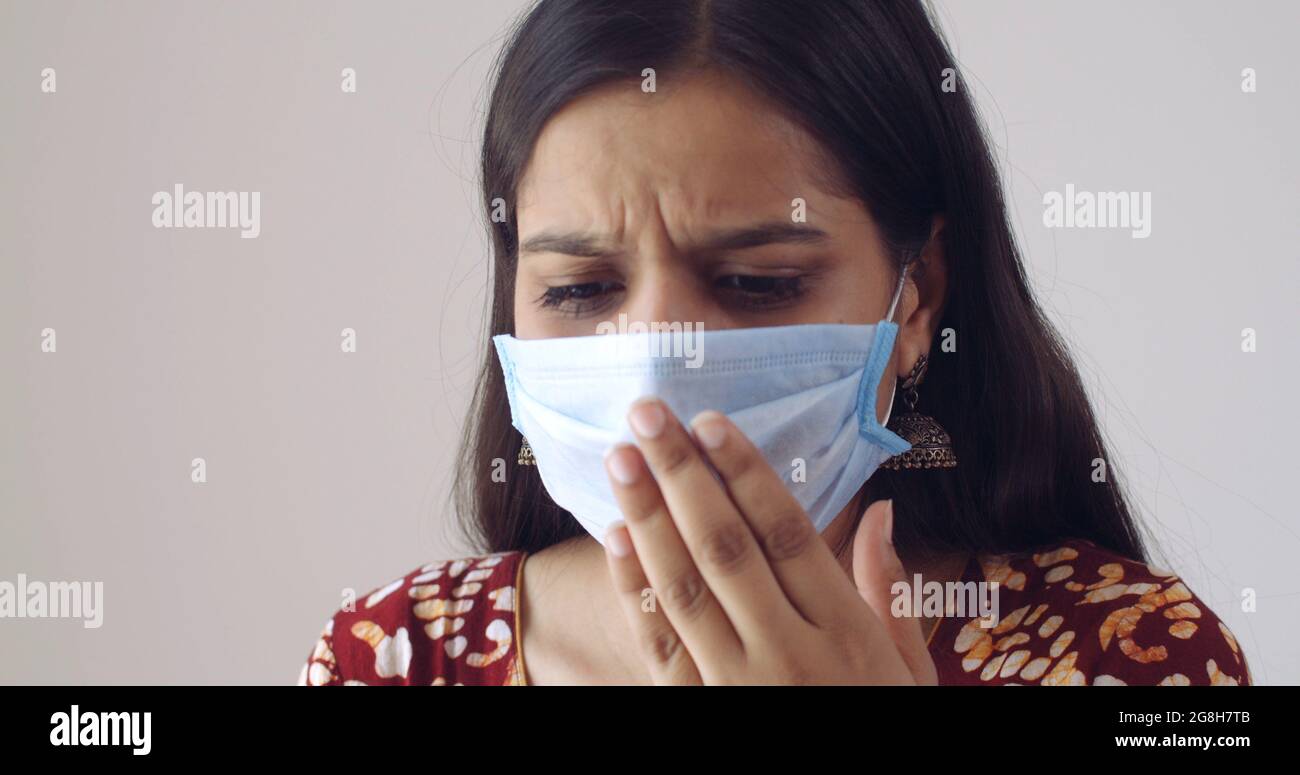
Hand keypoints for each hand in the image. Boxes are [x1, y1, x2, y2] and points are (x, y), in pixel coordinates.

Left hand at [600, 396, 938, 684]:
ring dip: (648, 518)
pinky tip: (616, 538)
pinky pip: (658, 646)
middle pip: (726, 549)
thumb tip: (880, 511)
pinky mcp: (696, 712)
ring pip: (683, 590)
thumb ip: (888, 590)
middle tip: (648, 413)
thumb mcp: (905, 669)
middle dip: (683, 475)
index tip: (711, 421)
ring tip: (622, 457)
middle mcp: (787, 656)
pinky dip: (633, 589)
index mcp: (844, 633)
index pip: (785, 535)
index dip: (745, 473)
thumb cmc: (882, 725)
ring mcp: (735, 688)